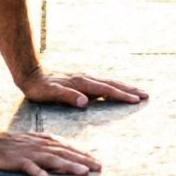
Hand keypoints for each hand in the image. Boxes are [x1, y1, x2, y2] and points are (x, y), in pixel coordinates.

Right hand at [0, 127, 102, 175]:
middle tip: (98, 167)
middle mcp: (38, 146)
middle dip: (82, 160)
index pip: (66, 147)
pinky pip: (27, 166)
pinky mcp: (15, 160)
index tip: (97, 162)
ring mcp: (27, 152)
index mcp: (43, 141)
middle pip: (64, 153)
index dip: (82, 154)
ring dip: (67, 165)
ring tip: (82, 172)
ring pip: (51, 159)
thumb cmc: (10, 143)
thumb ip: (48, 145)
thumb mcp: (32, 141)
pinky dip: (36, 171)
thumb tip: (66, 150)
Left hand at [20, 69, 146, 110]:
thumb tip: (85, 102)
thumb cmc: (39, 88)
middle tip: (145, 95)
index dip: (122, 95)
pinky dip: (113, 86)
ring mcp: (83, 79)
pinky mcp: (80, 81)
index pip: (106, 90)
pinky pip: (102, 84)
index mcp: (81, 83)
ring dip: (124, 87)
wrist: (30, 74)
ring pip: (108, 82)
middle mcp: (85, 79)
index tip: (136, 99)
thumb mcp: (50, 94)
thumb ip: (68, 97)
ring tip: (136, 92)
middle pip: (112, 84)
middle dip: (129, 90)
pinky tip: (115, 90)